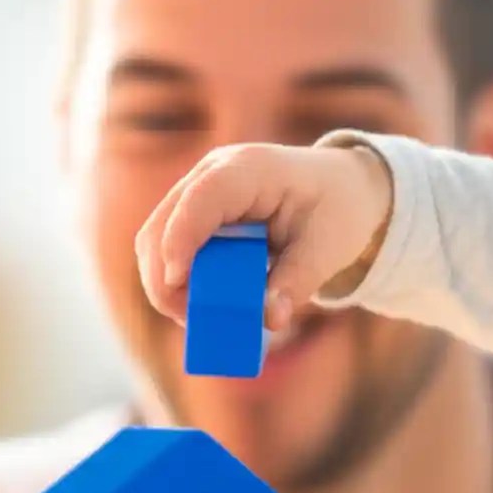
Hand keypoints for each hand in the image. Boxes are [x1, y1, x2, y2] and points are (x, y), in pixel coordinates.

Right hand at [135, 142, 392, 331]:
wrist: (337, 187)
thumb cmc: (335, 210)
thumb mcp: (328, 248)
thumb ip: (297, 283)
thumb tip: (269, 319)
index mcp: (250, 169)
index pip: (201, 198)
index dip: (181, 240)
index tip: (177, 284)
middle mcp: (213, 173)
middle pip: (163, 225)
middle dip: (167, 278)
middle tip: (195, 322)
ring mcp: (197, 191)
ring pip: (155, 240)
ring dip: (167, 285)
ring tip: (200, 320)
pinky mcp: (192, 214)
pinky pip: (167, 249)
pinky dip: (176, 282)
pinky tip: (200, 306)